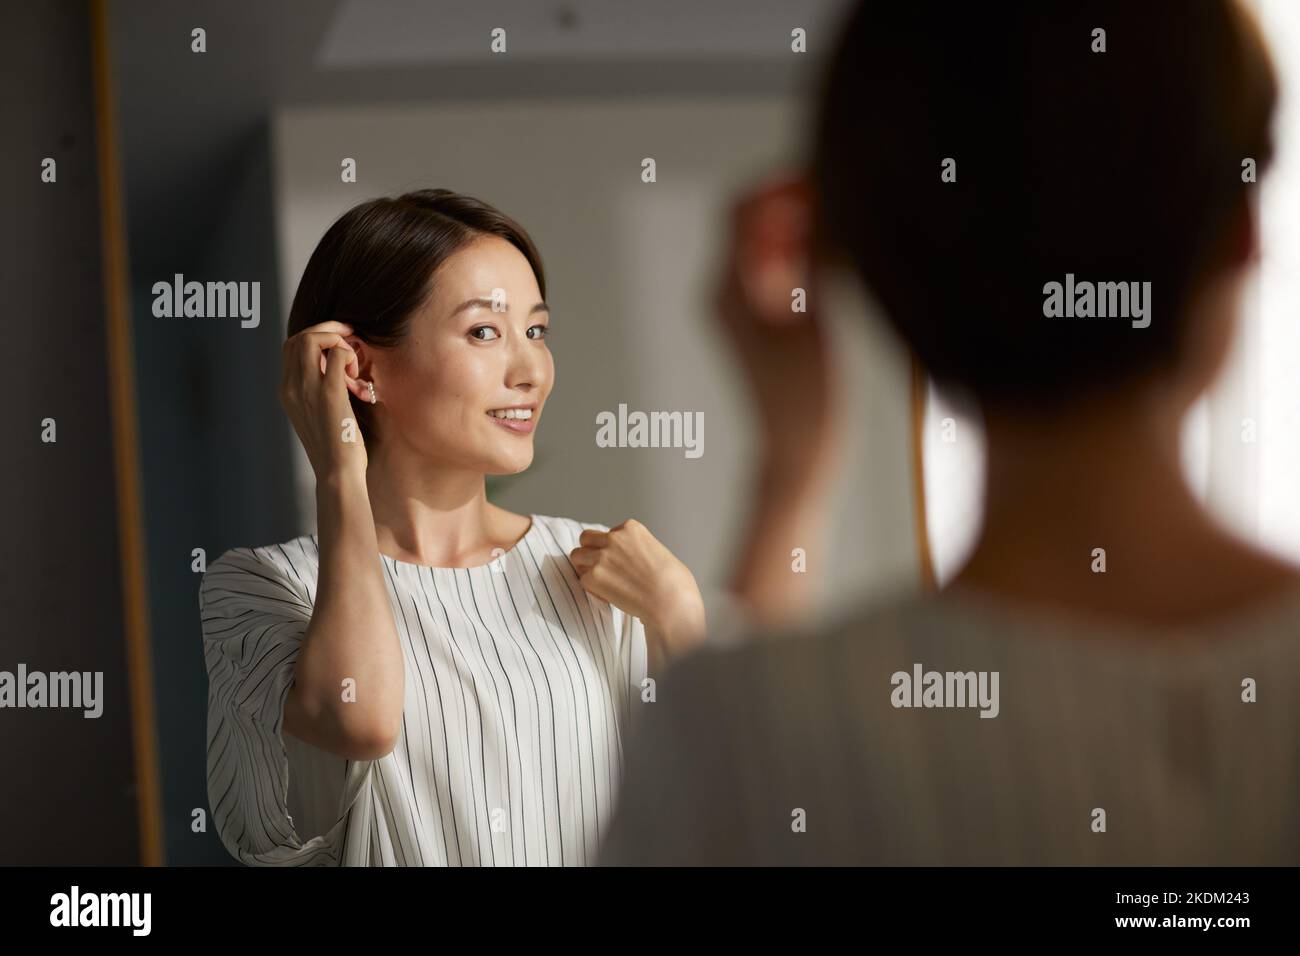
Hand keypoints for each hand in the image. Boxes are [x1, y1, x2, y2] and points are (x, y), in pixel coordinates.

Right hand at [279, 320, 372, 480]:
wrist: (337, 473)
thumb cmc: (336, 447)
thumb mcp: (318, 415)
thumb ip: (318, 391)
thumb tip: (335, 368)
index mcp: (286, 391)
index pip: (290, 346)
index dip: (315, 336)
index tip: (338, 342)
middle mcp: (291, 387)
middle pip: (299, 336)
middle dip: (326, 330)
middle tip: (350, 337)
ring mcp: (307, 389)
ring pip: (313, 338)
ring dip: (337, 340)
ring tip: (352, 365)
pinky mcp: (329, 393)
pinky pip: (337, 354)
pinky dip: (349, 355)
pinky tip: (357, 378)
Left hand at [569, 519, 705, 662]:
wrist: (670, 602)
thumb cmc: (674, 582)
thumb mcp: (657, 551)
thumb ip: (638, 548)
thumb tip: (631, 558)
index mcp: (631, 528)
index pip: (608, 533)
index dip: (611, 548)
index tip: (621, 563)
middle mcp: (614, 538)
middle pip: (586, 538)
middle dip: (590, 551)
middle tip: (601, 569)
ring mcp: (602, 557)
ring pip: (577, 556)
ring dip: (585, 568)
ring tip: (601, 582)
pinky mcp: (594, 577)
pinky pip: (582, 580)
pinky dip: (592, 589)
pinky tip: (609, 596)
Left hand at [712, 170, 839, 478]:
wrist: (795, 452)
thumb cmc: (806, 398)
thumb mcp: (816, 321)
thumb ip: (813, 260)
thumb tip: (822, 206)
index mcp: (729, 290)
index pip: (742, 209)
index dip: (780, 184)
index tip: (823, 175)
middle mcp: (723, 294)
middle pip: (750, 221)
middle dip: (793, 201)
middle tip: (842, 198)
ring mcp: (737, 308)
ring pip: (763, 243)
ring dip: (799, 227)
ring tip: (844, 228)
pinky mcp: (755, 321)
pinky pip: (771, 269)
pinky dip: (799, 254)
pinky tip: (834, 261)